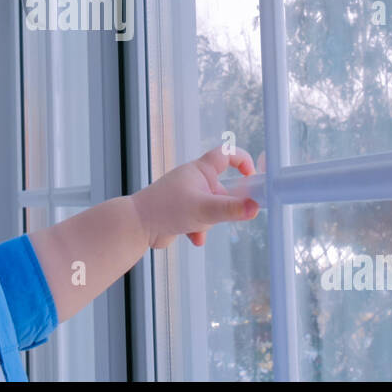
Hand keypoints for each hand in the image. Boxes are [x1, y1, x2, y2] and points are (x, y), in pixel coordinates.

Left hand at [129, 147, 258, 249]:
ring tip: (197, 226)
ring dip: (209, 221)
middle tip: (224, 215)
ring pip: (212, 207)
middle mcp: (194, 180)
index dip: (242, 160)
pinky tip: (193, 238)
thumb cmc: (166, 209)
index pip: (226, 154)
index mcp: (200, 170)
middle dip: (224, 205)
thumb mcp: (205, 209)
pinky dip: (199, 229)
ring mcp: (187, 196)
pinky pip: (199, 220)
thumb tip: (256, 207)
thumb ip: (231, 209)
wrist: (136, 226)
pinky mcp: (181, 212)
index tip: (253, 177)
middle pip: (223, 188)